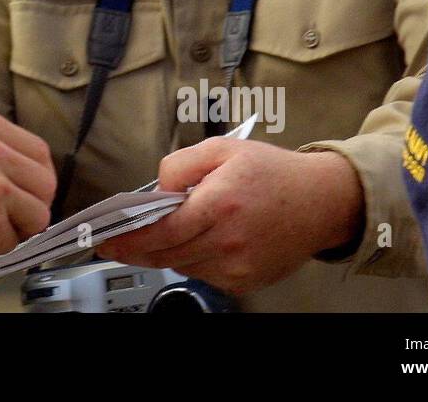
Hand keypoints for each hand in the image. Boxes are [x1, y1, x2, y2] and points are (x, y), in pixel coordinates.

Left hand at [96, 140, 364, 295]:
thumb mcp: (222, 148)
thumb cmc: (273, 173)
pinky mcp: (244, 280)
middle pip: (166, 253)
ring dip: (164, 252)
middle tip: (114, 242)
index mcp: (220, 203)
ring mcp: (237, 265)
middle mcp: (228, 240)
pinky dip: (191, 259)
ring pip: (181, 265)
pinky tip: (196, 240)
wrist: (321, 202)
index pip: (162, 230)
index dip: (129, 238)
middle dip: (136, 248)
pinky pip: (202, 274)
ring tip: (159, 233)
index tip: (106, 239)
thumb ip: (181, 164)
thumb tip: (157, 190)